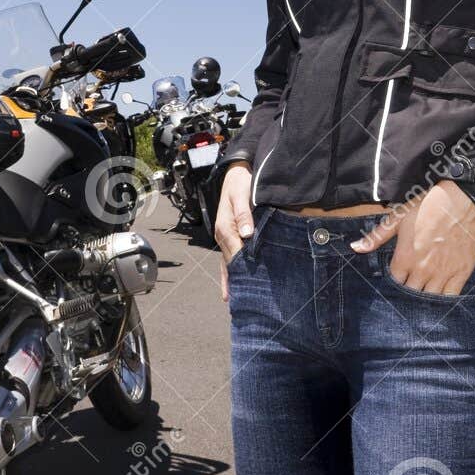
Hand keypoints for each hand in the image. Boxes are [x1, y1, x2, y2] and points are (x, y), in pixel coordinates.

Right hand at [213, 161, 254, 301]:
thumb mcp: (242, 193)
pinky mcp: (232, 234)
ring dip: (234, 280)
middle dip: (238, 282)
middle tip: (245, 304)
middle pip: (231, 263)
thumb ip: (244, 213)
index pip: (235, 254)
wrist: (237, 171)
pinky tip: (233, 287)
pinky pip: (230, 257)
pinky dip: (232, 273)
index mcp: (225, 227)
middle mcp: (224, 235)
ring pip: (229, 263)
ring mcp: (226, 236)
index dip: (243, 270)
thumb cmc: (240, 181)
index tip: (251, 287)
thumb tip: (247, 234)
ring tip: (239, 302)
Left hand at [351, 180, 474, 294]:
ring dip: (424, 297)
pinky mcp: (461, 273)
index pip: (393, 282)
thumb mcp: (399, 216)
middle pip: (410, 294)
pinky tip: (441, 295)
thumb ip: (377, 235)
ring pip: (429, 299)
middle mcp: (422, 269)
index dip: (394, 281)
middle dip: (408, 291)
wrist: (464, 199)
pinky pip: (450, 297)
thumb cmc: (430, 205)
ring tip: (424, 291)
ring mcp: (443, 273)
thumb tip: (355, 247)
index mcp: (405, 256)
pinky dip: (444, 300)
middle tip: (410, 285)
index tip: (398, 277)